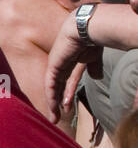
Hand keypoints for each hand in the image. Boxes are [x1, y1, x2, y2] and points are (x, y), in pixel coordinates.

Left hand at [44, 7, 101, 122]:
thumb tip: (96, 77)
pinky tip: (53, 107)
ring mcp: (55, 65)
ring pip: (52, 89)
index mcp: (70, 61)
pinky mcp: (53, 67)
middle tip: (57, 117)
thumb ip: (93, 67)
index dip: (67, 94)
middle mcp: (61, 64)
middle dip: (57, 102)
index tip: (67, 108)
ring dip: (53, 104)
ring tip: (54, 118)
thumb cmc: (91, 39)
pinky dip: (52, 97)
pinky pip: (51, 86)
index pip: (67, 81)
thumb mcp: (93, 57)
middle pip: (57, 87)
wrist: (85, 29)